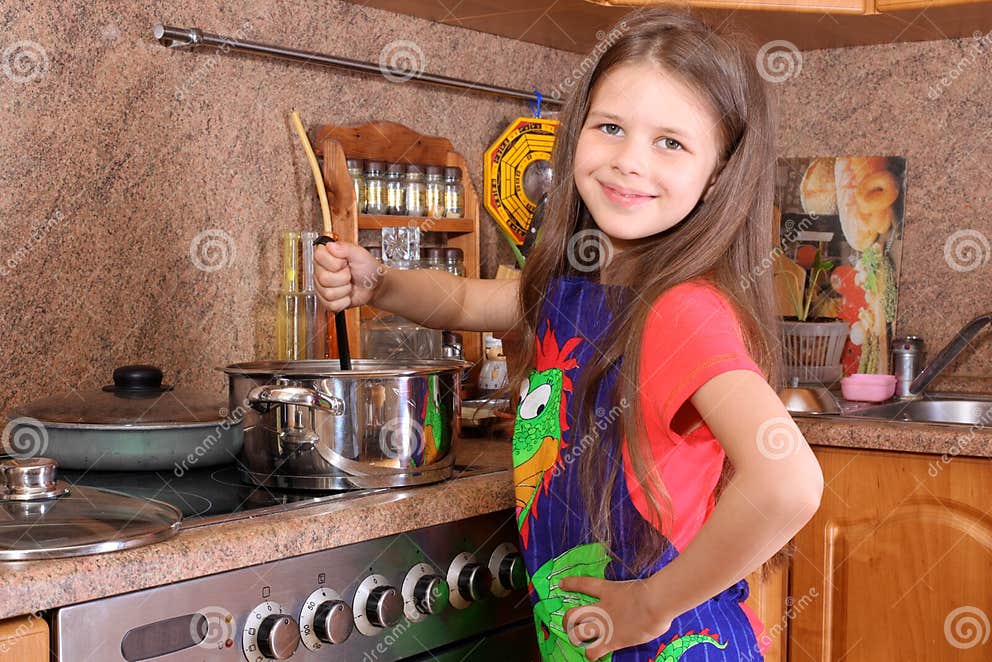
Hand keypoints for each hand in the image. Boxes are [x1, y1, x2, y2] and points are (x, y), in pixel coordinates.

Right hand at [313, 241, 384, 311]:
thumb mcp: (360, 254)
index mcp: (326, 256)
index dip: (335, 262)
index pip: (319, 257)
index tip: (344, 262)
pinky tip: (347, 295)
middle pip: (324, 278)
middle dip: (343, 278)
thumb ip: (346, 248)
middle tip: (349, 274)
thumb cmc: (368, 269)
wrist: (374, 286)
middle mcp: (320, 270)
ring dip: (345, 290)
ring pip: (328, 292)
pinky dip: (344, 301)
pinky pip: (331, 304)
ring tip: (349, 284)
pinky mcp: (326, 301)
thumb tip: (330, 245)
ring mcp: (322, 286)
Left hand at [558, 575, 673, 659]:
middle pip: (571, 615)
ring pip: (576, 635)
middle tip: (570, 624)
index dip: (571, 584)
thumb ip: (633, 595)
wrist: (653, 604)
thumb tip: (642, 599)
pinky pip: (592, 651)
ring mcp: (602, 626)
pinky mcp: (609, 641)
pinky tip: (593, 655)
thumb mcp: (638, 589)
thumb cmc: (652, 593)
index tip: (562, 584)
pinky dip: (590, 654)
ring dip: (575, 638)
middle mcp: (599, 609)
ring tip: (579, 640)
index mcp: (607, 591)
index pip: (583, 584)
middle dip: (567, 621)